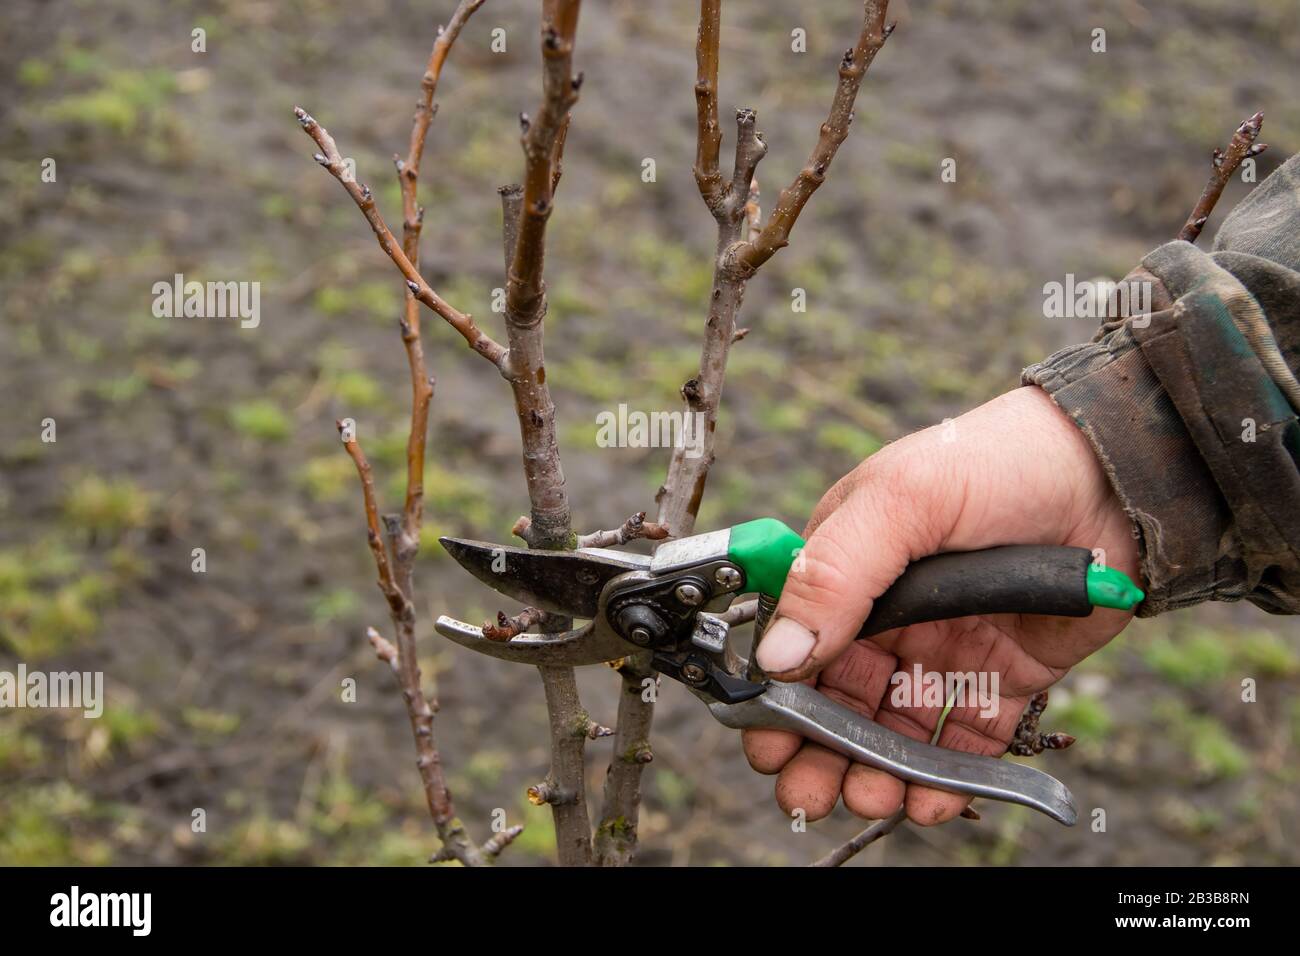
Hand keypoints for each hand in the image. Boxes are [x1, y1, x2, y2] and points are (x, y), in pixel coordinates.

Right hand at [744, 386, 1140, 825]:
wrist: (1116, 472)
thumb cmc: (998, 460)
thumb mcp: (902, 501)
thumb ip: (835, 576)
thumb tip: (778, 656)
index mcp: (847, 567)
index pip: (794, 644)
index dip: (775, 698)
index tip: (765, 743)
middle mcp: (888, 614)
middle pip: (836, 699)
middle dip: (817, 752)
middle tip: (807, 794)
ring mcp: (943, 647)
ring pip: (892, 730)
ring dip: (874, 772)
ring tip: (869, 800)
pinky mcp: (1001, 675)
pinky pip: (963, 740)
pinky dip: (944, 779)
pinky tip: (931, 801)